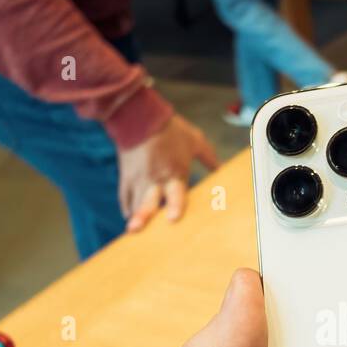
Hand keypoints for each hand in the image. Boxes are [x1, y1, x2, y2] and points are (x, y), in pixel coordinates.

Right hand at [117, 113, 218, 229]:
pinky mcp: (126, 177)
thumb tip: (222, 169)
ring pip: (135, 203)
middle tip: (137, 229)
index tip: (172, 218)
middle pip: (147, 201)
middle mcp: (155, 179)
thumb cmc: (170, 129)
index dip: (174, 205)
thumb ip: (209, 158)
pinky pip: (124, 197)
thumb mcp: (195, 141)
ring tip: (134, 231)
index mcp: (174, 172)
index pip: (175, 193)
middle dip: (143, 216)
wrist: (140, 115)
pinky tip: (130, 216)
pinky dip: (128, 208)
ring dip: (136, 217)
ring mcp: (139, 179)